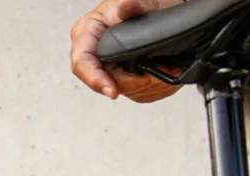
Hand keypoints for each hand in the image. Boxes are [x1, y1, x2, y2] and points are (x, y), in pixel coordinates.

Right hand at [70, 0, 188, 102]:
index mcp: (88, 33)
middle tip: (154, 75)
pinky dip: (158, 87)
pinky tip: (167, 72)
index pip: (82, 63)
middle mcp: (97, 55)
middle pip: (107, 82)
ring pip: (127, 90)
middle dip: (133, 82)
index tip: (112, 90)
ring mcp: (113, 69)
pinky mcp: (128, 79)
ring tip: (166, 68)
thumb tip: (126, 6)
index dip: (95, 79)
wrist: (162, 10)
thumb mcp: (138, 0)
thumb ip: (131, 5)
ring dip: (150, 85)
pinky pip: (141, 93)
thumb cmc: (142, 4)